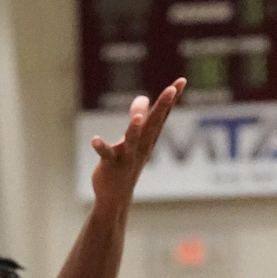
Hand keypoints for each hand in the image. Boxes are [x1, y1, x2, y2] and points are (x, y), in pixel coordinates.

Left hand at [90, 79, 184, 211]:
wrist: (115, 197)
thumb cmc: (126, 165)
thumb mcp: (136, 142)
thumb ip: (140, 121)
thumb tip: (143, 99)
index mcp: (148, 139)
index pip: (162, 116)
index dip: (171, 99)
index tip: (182, 80)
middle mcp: (141, 146)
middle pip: (153, 124)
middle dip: (162, 106)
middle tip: (172, 89)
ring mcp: (126, 156)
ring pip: (132, 140)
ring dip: (134, 128)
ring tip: (136, 116)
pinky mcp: (110, 165)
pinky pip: (106, 155)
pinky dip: (101, 147)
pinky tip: (94, 140)